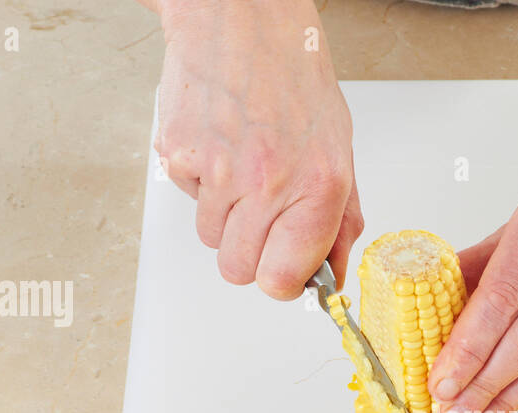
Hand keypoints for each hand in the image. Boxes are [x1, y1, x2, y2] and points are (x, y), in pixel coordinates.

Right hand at [154, 0, 362, 294]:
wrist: (241, 17)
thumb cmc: (294, 76)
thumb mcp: (339, 149)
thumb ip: (340, 220)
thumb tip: (333, 274)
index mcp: (318, 185)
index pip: (282, 280)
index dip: (282, 282)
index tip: (285, 270)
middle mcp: (268, 182)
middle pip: (238, 270)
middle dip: (251, 253)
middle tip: (262, 216)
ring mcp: (218, 169)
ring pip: (210, 238)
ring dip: (225, 216)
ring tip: (244, 167)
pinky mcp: (178, 154)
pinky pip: (188, 198)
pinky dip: (202, 182)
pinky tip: (221, 144)